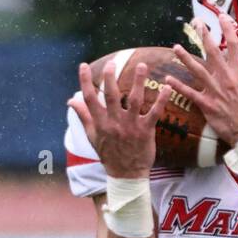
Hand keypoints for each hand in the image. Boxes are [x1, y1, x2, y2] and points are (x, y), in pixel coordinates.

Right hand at [68, 59, 168, 176]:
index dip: (85, 82)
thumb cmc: (109, 155)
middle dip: (110, 77)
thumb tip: (71, 100)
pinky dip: (161, 100)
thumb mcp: (93, 136)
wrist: (126, 175)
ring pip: (134, 100)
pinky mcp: (146, 131)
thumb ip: (83, 116)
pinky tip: (167, 87)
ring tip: (142, 65)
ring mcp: (131, 126)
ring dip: (138, 82)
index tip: (83, 66)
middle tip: (112, 62)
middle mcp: (115, 123)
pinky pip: (154, 113)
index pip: (89, 99)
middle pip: (112, 96)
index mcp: (101, 123)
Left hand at [165, 15, 237, 145]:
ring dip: (185, 58)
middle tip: (196, 23)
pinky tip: (167, 79)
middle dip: (204, 35)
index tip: (222, 17)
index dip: (227, 29)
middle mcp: (225, 78)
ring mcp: (214, 90)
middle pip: (212, 52)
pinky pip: (189, 94)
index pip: (232, 45)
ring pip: (197, 70)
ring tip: (175, 47)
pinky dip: (178, 86)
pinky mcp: (206, 104)